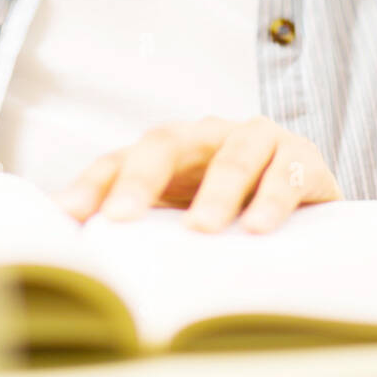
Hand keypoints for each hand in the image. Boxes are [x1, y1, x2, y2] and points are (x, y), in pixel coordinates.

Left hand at [51, 116, 342, 233]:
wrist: (310, 202)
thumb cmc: (231, 210)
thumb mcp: (179, 215)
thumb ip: (134, 225)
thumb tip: (66, 241)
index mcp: (170, 149)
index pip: (120, 160)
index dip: (92, 186)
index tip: (69, 218)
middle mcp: (208, 135)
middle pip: (166, 144)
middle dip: (141, 179)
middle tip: (121, 219)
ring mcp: (257, 139)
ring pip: (232, 156)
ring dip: (215, 192)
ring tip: (200, 230)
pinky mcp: (302, 157)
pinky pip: (287, 173)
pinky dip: (273, 199)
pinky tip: (258, 228)